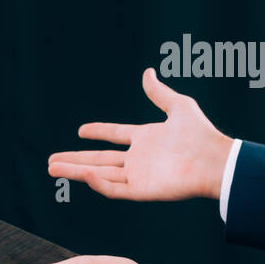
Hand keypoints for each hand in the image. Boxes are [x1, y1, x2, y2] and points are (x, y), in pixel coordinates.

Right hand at [47, 67, 233, 201]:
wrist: (214, 160)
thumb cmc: (201, 134)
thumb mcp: (179, 106)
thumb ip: (159, 93)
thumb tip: (148, 72)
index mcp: (146, 138)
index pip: (115, 136)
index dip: (98, 133)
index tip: (80, 131)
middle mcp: (139, 158)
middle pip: (100, 160)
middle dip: (74, 160)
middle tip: (51, 161)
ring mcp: (139, 176)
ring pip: (100, 175)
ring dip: (76, 172)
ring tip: (53, 168)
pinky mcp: (142, 191)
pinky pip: (115, 189)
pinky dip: (97, 183)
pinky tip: (83, 174)